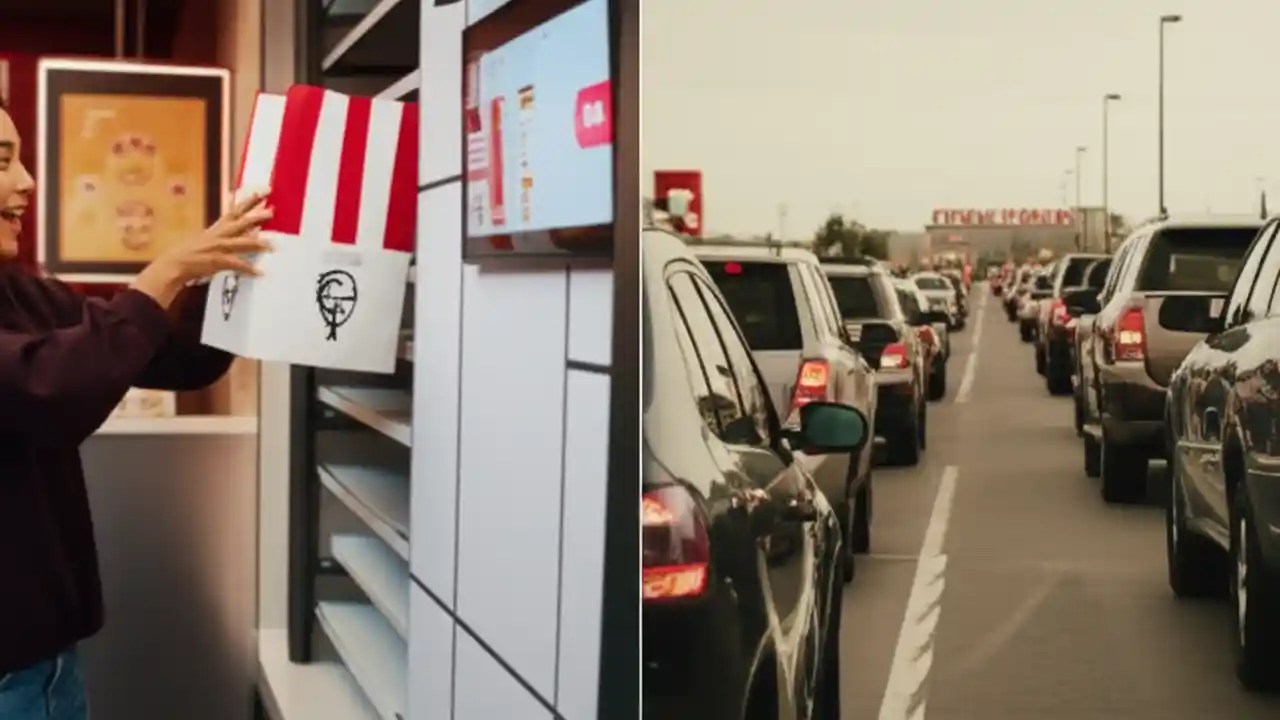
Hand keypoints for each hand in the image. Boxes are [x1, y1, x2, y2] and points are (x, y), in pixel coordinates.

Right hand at [131, 191, 274, 307]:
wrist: (175, 265)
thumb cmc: (193, 254)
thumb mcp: (211, 240)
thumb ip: (231, 236)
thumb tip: (252, 232)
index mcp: (217, 229)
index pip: (235, 211)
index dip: (248, 202)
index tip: (261, 193)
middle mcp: (218, 235)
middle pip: (240, 222)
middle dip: (255, 216)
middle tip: (271, 211)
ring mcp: (217, 247)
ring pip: (240, 243)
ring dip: (256, 244)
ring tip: (271, 245)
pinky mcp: (216, 261)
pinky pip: (235, 264)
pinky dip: (248, 269)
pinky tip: (259, 273)